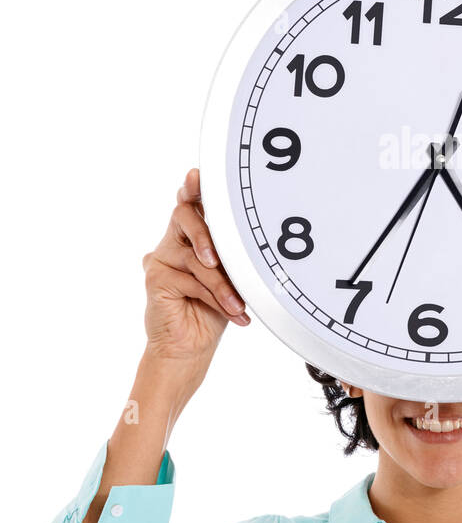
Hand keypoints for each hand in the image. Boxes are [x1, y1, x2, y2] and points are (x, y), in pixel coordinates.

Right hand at [141, 167, 249, 366]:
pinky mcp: (154, 278)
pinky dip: (216, 298)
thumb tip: (246, 245)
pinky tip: (232, 314)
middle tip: (219, 257)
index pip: (190, 202)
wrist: (191, 348)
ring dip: (223, 284)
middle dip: (206, 232)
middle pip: (185, 215)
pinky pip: (192, 280)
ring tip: (239, 306)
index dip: (193, 187)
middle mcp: (172, 241)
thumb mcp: (229, 279)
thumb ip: (230, 257)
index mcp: (191, 236)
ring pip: (196, 257)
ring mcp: (160, 258)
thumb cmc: (213, 310)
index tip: (197, 175)